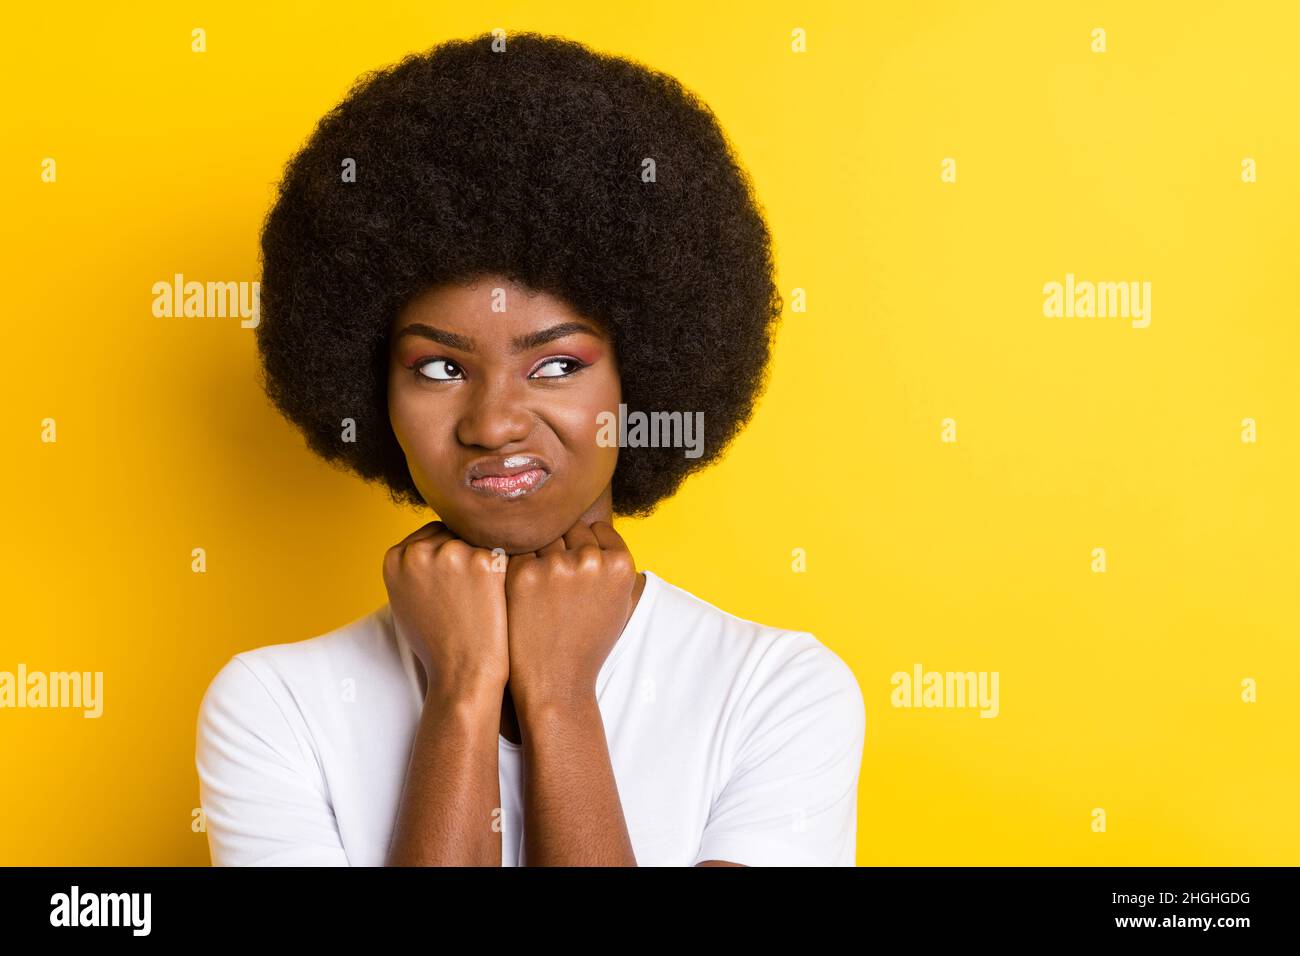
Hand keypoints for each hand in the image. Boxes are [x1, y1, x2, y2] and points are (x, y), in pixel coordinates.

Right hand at [382, 520, 508, 699]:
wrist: (462, 670)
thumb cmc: (437, 640)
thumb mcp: (407, 599)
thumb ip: (415, 566)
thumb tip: (435, 540)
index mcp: (394, 558)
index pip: (431, 533)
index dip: (449, 552)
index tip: (457, 575)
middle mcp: (418, 551)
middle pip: (454, 533)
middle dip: (466, 552)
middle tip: (472, 588)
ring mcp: (451, 553)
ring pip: (477, 540)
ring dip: (484, 560)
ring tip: (482, 597)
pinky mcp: (483, 561)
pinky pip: (500, 552)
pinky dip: (503, 570)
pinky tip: (498, 595)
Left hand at [504, 519, 638, 710]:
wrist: (556, 681)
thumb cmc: (587, 642)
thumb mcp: (617, 602)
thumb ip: (611, 563)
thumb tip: (595, 529)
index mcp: (620, 564)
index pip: (599, 529)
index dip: (587, 546)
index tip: (580, 569)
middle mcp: (591, 560)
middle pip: (572, 528)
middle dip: (564, 547)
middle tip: (558, 581)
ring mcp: (556, 565)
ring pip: (545, 537)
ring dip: (542, 553)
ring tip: (542, 588)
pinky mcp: (523, 573)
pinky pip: (520, 552)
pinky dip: (521, 567)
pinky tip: (526, 592)